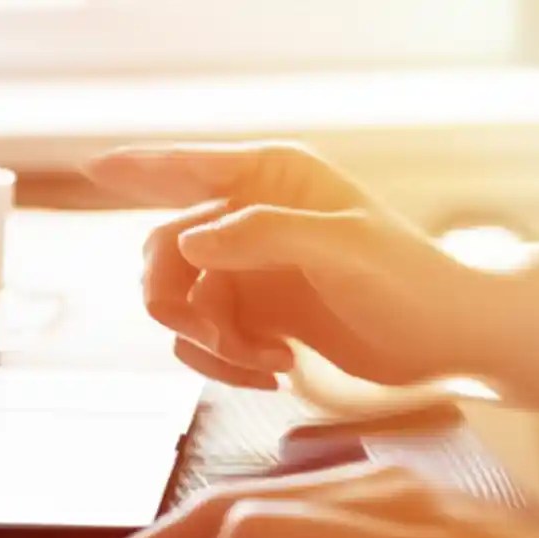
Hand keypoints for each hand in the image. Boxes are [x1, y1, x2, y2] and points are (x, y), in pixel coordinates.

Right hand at [87, 142, 491, 389]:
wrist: (447, 342)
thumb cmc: (411, 281)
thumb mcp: (344, 247)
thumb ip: (264, 236)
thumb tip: (187, 246)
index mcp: (270, 181)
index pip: (187, 169)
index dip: (137, 167)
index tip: (92, 166)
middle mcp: (246, 221)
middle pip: (162, 252)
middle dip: (175, 299)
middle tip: (208, 331)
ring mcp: (244, 272)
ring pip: (176, 305)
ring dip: (208, 342)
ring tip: (264, 358)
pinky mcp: (249, 317)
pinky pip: (198, 342)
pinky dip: (223, 364)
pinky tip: (273, 370)